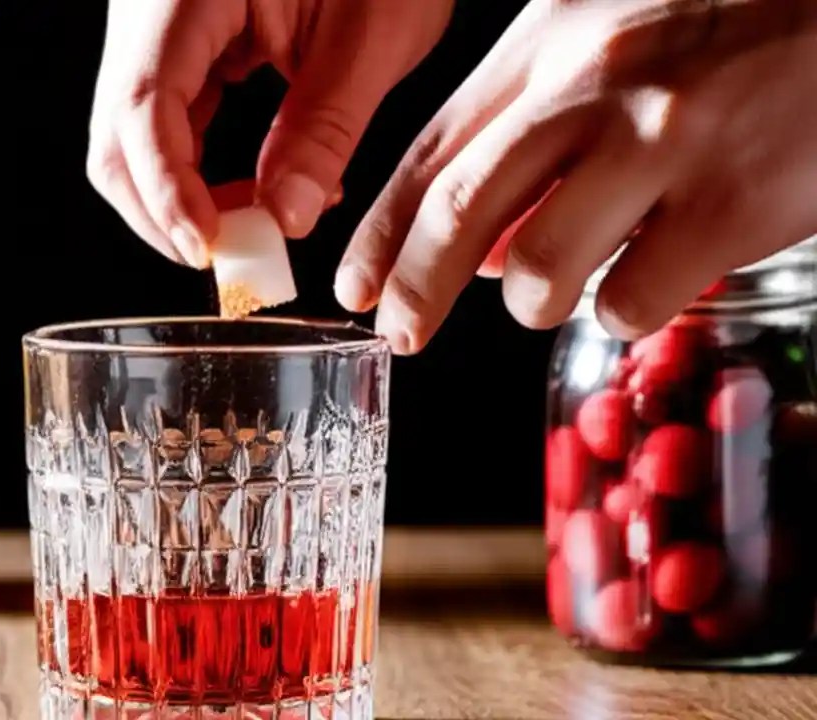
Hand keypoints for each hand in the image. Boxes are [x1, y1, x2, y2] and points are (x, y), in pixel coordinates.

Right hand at [86, 0, 453, 267]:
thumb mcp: (373, 32)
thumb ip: (324, 131)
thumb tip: (286, 220)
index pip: (143, 107)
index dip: (168, 191)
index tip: (211, 248)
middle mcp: (152, 9)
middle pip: (118, 137)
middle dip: (167, 210)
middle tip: (235, 257)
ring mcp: (160, 28)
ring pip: (137, 139)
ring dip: (187, 198)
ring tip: (261, 223)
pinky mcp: (181, 42)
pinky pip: (169, 122)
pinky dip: (203, 171)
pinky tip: (260, 190)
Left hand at [337, 0, 816, 352]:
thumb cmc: (726, 23)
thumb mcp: (606, 41)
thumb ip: (529, 131)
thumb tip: (477, 250)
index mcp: (550, 39)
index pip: (434, 149)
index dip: (381, 230)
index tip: (353, 286)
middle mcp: (595, 81)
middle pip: (460, 209)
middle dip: (414, 290)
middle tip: (401, 334)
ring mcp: (665, 140)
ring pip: (538, 269)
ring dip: (534, 300)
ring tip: (560, 288)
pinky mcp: (733, 201)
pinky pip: (632, 299)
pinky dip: (623, 309)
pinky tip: (650, 278)